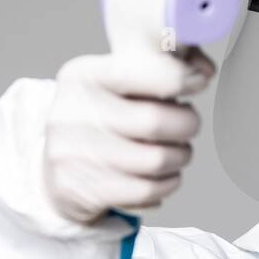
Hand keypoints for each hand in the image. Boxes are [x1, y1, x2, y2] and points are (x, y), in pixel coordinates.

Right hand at [43, 48, 213, 222]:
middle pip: (154, 121)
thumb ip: (155, 69)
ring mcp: (76, 154)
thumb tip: (204, 69)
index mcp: (83, 76)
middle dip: (186, 124)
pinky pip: (148, 189)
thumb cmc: (98, 120)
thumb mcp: (111, 84)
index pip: (143, 70)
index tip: (197, 81)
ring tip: (178, 151)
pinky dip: (169, 183)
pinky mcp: (85, 189)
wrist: (54, 170)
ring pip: (156, 159)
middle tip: (188, 124)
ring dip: (181, 156)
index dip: (181, 77)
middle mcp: (73, 112)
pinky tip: (166, 176)